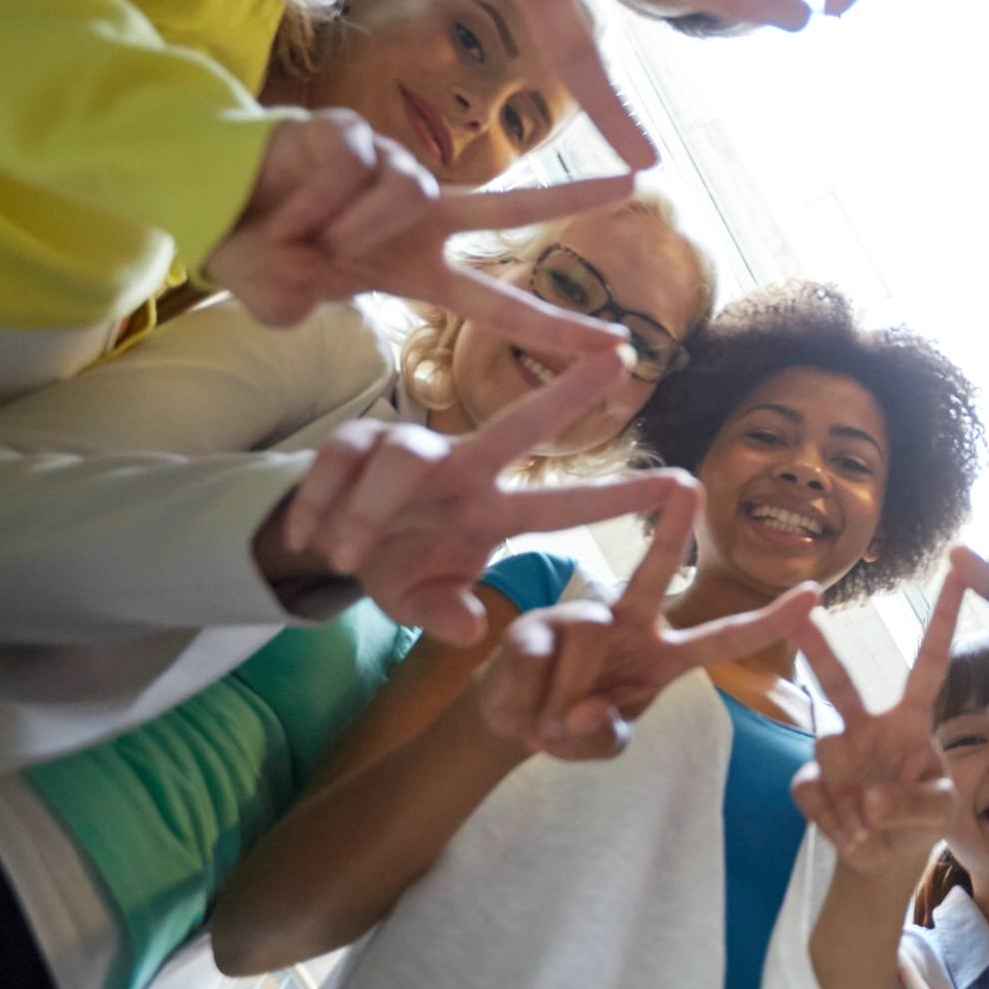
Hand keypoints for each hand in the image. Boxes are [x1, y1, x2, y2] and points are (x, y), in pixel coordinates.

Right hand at [208, 117, 632, 358]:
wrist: (208, 194)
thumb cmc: (257, 251)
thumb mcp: (276, 296)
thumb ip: (291, 303)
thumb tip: (303, 294)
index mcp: (419, 268)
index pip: (499, 301)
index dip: (555, 328)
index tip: (616, 348)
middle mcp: (419, 215)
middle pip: (511, 207)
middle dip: (571, 196)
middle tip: (636, 185)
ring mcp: (389, 168)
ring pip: (410, 189)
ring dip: (357, 223)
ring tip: (307, 241)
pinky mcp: (353, 131)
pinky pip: (354, 164)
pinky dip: (317, 197)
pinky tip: (287, 208)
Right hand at [274, 353, 685, 644]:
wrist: (332, 545)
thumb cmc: (399, 569)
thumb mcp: (420, 603)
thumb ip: (442, 615)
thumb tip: (469, 631)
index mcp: (493, 512)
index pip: (565, 507)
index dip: (617, 498)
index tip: (677, 482)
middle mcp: (464, 468)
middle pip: (522, 425)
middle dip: (569, 393)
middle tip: (619, 357)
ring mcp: (410, 450)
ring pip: (403, 456)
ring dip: (374, 505)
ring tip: (345, 551)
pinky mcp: (353, 442)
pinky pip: (340, 462)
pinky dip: (321, 503)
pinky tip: (310, 535)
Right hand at [472, 473, 822, 756]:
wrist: (512, 722)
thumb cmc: (571, 725)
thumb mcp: (599, 745)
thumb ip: (603, 737)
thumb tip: (584, 711)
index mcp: (665, 655)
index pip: (725, 638)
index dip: (769, 620)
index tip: (814, 594)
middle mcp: (630, 623)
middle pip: (654, 573)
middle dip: (669, 528)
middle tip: (686, 483)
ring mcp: (581, 618)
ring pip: (586, 632)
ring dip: (564, 694)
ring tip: (551, 711)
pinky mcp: (535, 626)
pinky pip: (538, 660)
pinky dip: (531, 694)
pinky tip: (526, 699)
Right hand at [788, 575, 967, 881]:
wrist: (886, 858)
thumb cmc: (922, 818)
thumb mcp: (940, 812)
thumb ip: (916, 803)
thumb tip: (869, 798)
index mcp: (912, 718)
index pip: (930, 661)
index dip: (944, 618)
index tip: (959, 568)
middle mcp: (868, 723)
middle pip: (840, 680)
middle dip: (818, 649)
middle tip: (801, 616)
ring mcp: (836, 750)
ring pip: (829, 751)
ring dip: (853, 799)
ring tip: (872, 828)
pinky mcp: (812, 780)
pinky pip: (812, 790)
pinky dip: (834, 820)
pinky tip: (852, 835)